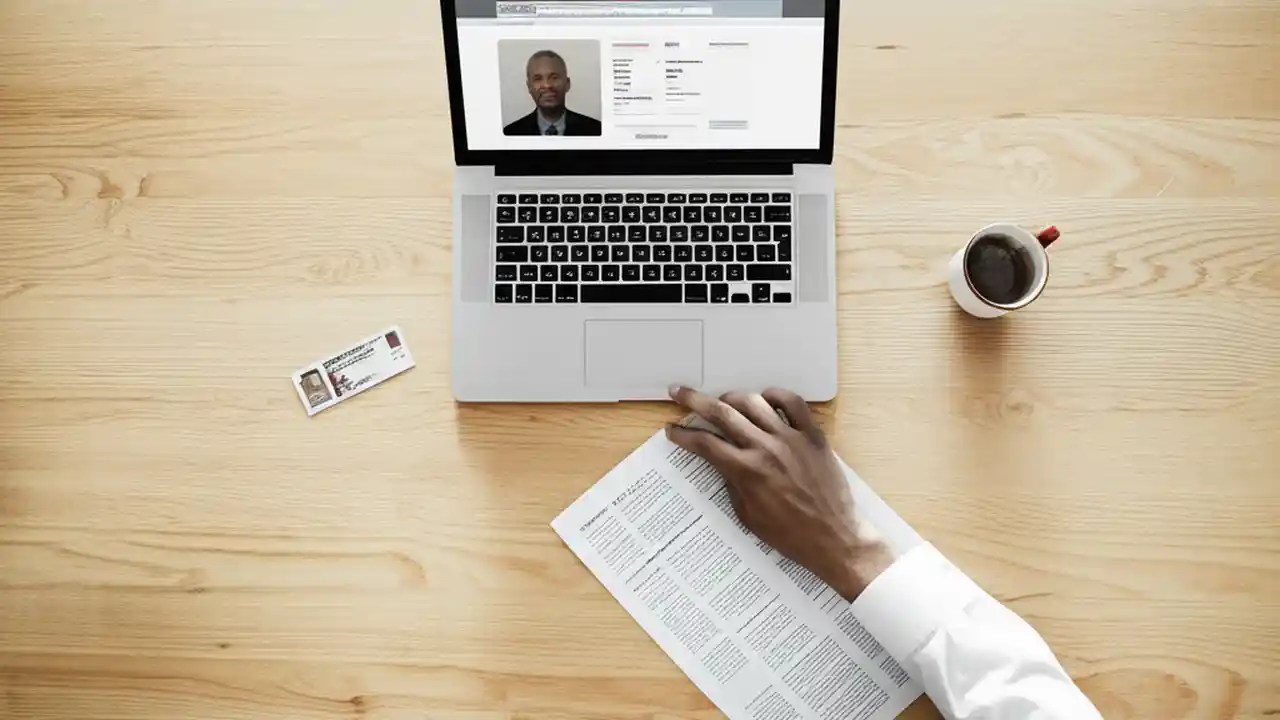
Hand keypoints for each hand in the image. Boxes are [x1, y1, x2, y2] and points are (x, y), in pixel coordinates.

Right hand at [666, 386, 894, 601]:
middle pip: (721, 413)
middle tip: (679, 393)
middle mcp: (765, 448)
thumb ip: (731, 483)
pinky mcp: (812, 436)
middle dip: (694, 400)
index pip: (705, 443)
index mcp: (747, 472)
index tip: (672, 430)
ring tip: (722, 401)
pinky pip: (792, 403)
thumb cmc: (790, 535)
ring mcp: (791, 438)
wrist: (834, 539)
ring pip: (753, 401)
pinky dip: (775, 395)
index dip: (683, 435)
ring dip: (731, 397)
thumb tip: (720, 462)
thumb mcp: (747, 515)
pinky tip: (764, 398)